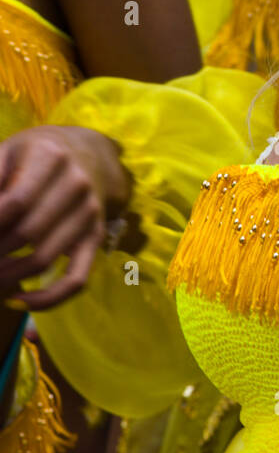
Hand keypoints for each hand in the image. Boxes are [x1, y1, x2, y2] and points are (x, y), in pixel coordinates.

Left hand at [0, 126, 131, 309]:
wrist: (86, 154)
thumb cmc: (34, 155)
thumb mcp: (8, 151)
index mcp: (50, 157)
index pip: (15, 202)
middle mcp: (76, 184)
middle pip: (26, 233)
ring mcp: (90, 213)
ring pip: (44, 259)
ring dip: (6, 275)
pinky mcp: (95, 237)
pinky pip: (75, 279)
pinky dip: (47, 299)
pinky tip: (17, 301)